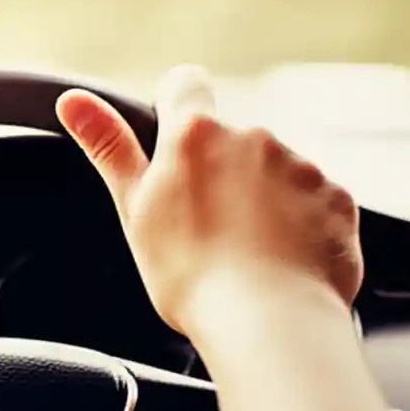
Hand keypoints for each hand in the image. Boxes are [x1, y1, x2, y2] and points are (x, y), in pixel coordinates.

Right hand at [56, 66, 361, 345]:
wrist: (268, 325)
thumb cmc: (192, 276)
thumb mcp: (134, 209)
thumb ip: (107, 147)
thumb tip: (72, 99)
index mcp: (195, 135)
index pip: (184, 85)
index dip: (177, 107)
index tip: (175, 147)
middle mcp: (252, 137)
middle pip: (232, 139)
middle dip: (223, 171)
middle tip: (209, 228)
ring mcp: (301, 166)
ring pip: (275, 172)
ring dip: (264, 199)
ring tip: (249, 252)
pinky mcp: (337, 198)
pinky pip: (316, 202)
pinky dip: (303, 224)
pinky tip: (284, 260)